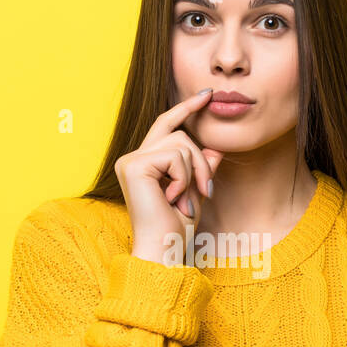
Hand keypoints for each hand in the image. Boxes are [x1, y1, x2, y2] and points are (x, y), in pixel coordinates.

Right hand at [115, 89, 223, 264]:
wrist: (163, 251)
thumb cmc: (176, 230)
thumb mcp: (195, 193)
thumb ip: (201, 169)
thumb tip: (215, 147)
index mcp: (142, 163)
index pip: (165, 126)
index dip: (185, 108)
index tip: (207, 95)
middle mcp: (132, 158)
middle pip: (179, 134)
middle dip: (200, 161)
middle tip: (206, 190)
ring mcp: (131, 161)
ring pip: (180, 143)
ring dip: (194, 173)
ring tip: (186, 199)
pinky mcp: (134, 165)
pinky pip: (175, 156)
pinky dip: (183, 178)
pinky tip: (173, 198)